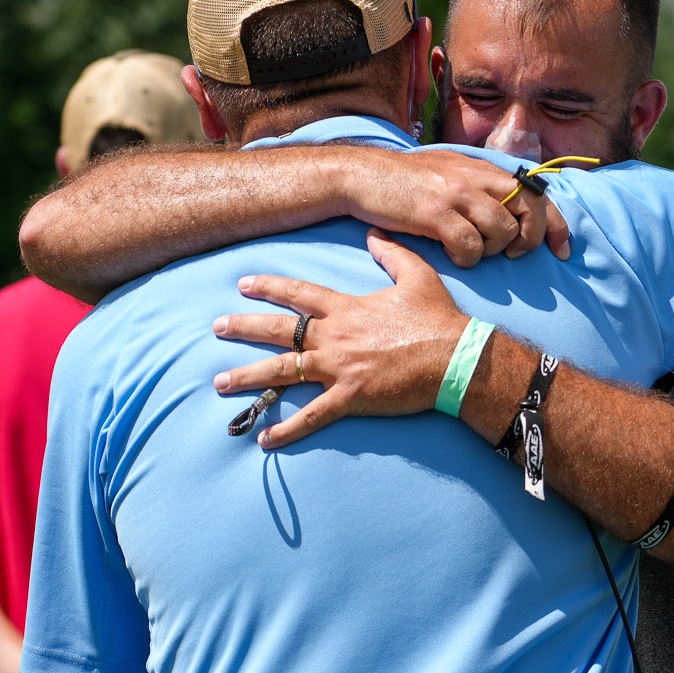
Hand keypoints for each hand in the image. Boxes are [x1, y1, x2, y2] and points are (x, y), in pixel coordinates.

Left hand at [212, 230, 471, 449]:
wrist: (457, 358)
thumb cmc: (439, 319)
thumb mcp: (417, 276)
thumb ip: (392, 253)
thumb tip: (374, 233)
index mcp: (347, 308)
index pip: (298, 294)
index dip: (269, 287)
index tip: (243, 285)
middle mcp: (335, 336)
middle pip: (279, 331)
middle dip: (243, 328)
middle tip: (216, 327)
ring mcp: (340, 368)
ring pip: (284, 371)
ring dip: (249, 377)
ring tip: (221, 382)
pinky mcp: (351, 398)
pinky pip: (312, 416)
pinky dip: (287, 430)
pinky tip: (264, 439)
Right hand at [345, 152, 569, 266]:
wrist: (362, 177)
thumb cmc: (406, 181)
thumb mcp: (450, 172)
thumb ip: (480, 185)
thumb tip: (511, 207)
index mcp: (484, 168)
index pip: (537, 193)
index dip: (556, 225)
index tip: (561, 251)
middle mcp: (476, 177)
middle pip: (530, 210)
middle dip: (529, 240)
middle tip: (512, 255)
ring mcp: (457, 194)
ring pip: (503, 232)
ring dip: (493, 251)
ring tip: (472, 250)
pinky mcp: (436, 213)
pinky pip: (470, 246)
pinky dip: (467, 259)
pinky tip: (453, 256)